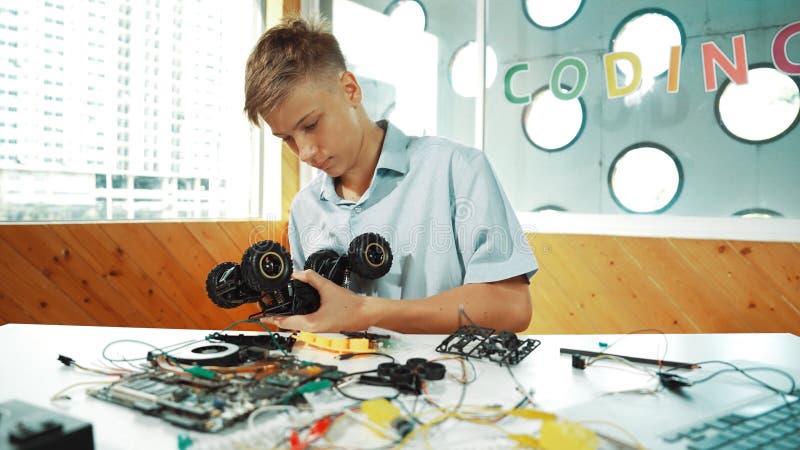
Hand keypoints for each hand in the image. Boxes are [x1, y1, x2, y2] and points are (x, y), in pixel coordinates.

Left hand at [260, 269, 375, 331]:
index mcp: (311, 324)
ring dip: (287, 316)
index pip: (285, 322)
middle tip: (269, 305)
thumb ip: (312, 278)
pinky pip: (304, 323)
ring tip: (279, 305)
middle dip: (277, 316)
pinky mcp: (322, 326)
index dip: (271, 318)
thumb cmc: (350, 306)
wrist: (366, 314)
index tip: (262, 314)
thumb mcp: (328, 288)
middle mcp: (312, 329)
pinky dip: (297, 316)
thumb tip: (298, 273)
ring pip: (296, 325)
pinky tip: (297, 307)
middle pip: (288, 325)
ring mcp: (317, 329)